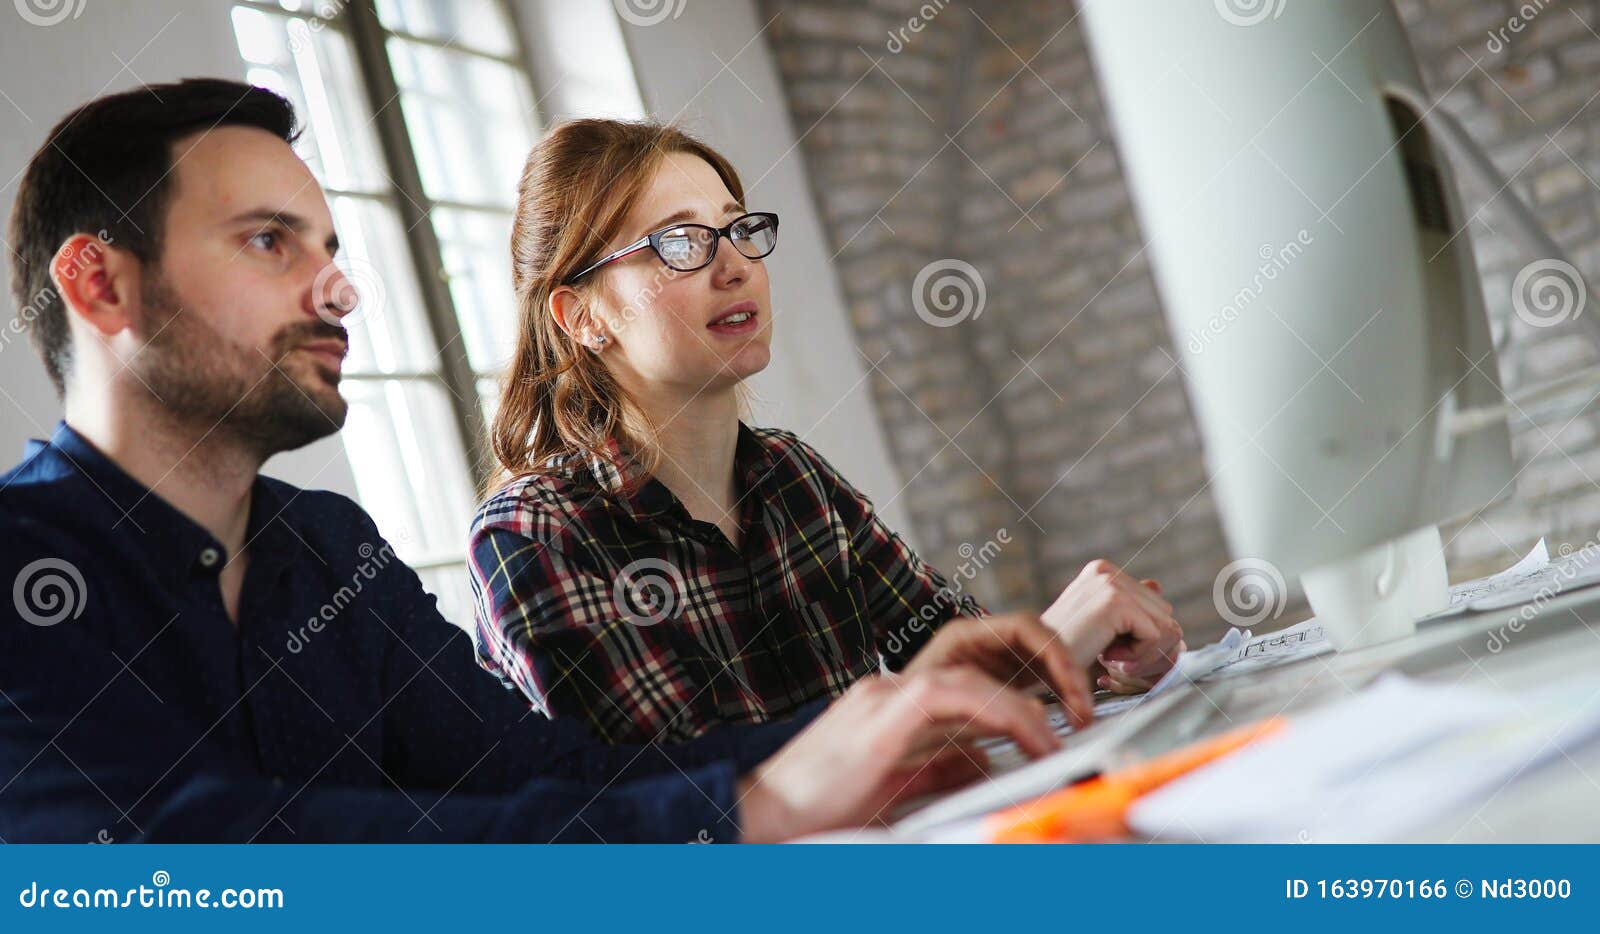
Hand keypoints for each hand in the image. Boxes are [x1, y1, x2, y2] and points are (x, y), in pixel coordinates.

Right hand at [736, 668, 1059, 841]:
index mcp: (896, 699)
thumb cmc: (821, 807)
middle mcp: (892, 686)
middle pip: (977, 652)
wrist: (763, 813)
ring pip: (972, 667)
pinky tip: (1031, 735)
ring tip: (1062, 729)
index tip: (1056, 724)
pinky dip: (1000, 709)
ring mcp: (885, 694)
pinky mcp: (883, 714)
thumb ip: (942, 769)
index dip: (1020, 689)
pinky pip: (954, 692)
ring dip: (1026, 695)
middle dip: (1037, 669)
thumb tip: (988, 764)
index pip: (971, 672)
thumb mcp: (899, 786)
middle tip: (1073, 713)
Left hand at [902, 612, 1094, 727]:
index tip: (1071, 697)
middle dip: (1068, 672)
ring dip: (1066, 685)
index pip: (1026, 629)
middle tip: (1083, 712)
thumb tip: (1029, 719)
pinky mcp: (995, 685)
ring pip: (1042, 661)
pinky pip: (1036, 681)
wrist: (869, 742)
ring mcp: (988, 662)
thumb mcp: (928, 718)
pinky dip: (1055, 696)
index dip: (1056, 659)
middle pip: (1040, 641)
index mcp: (962, 637)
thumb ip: (976, 714)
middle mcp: (978, 643)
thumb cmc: (890, 724)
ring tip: (1081, 720)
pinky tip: (1065, 721)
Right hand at [1041, 559, 1184, 694]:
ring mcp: (1110, 583)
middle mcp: (1106, 570)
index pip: (1156, 603)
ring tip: (1106, 654)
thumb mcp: (1098, 624)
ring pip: (1167, 626)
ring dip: (1142, 652)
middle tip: (1109, 655)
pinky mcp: (1115, 602)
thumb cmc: (1063, 651)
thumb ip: (1128, 604)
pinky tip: (1106, 655)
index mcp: (1101, 570)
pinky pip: (1156, 636)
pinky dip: (1138, 656)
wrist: (1032, 665)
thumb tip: (1156, 585)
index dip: (1140, 635)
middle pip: (1166, 613)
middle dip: (1146, 644)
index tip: (1108, 646)